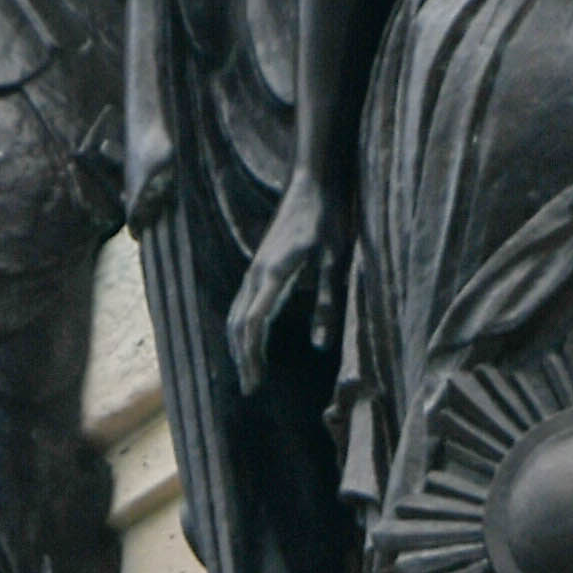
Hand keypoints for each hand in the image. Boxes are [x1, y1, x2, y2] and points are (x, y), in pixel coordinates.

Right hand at [231, 176, 337, 386]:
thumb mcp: (336, 260)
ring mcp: (255, 268)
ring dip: (238, 344)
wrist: (313, 183)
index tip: (253, 385)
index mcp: (274, 274)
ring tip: (246, 371)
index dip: (252, 357)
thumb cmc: (328, 219)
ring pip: (236, 313)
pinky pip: (242, 302)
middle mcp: (257, 274)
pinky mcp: (260, 265)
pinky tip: (250, 338)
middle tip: (249, 388)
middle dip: (242, 358)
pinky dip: (241, 326)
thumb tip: (320, 346)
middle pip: (239, 323)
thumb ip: (328, 302)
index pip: (254, 324)